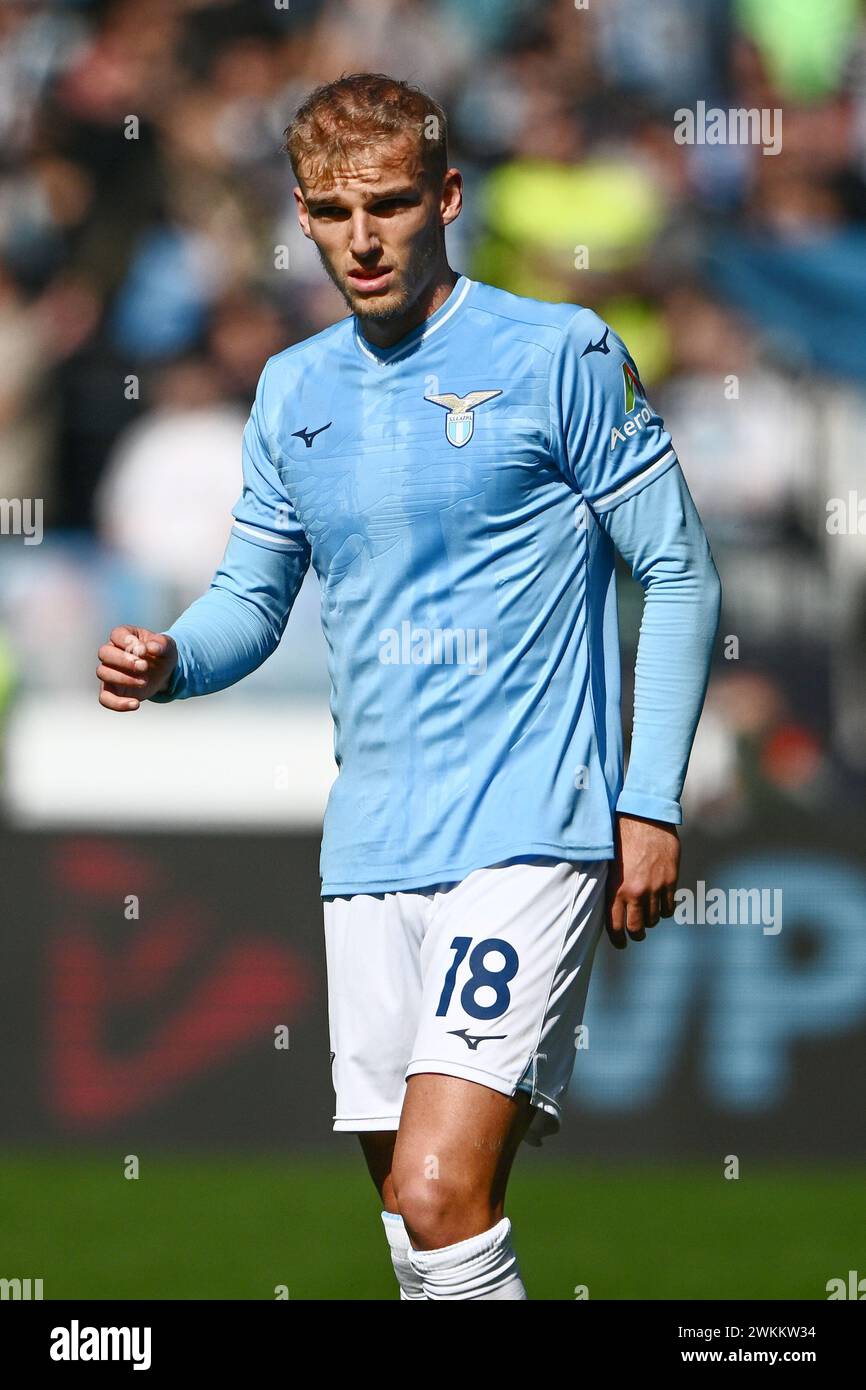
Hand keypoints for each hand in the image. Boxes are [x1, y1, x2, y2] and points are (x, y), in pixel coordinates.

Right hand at [96, 625, 176, 711]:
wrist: (164, 672)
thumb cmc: (162, 654)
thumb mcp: (168, 646)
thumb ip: (161, 644)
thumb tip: (151, 648)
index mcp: (123, 636)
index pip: (117, 635)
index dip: (128, 642)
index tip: (144, 650)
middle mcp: (112, 652)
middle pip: (104, 653)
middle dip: (123, 660)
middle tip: (144, 667)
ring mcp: (109, 671)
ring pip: (102, 672)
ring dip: (123, 678)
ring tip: (144, 682)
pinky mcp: (111, 690)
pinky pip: (105, 698)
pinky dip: (117, 703)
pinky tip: (135, 704)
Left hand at [605, 812, 679, 948]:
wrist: (644, 816)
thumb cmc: (621, 836)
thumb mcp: (609, 863)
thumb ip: (612, 886)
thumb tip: (613, 906)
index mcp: (615, 889)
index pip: (615, 925)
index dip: (618, 939)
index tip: (621, 943)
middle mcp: (635, 892)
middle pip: (636, 927)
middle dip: (636, 934)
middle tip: (636, 934)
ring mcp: (655, 888)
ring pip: (654, 918)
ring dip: (650, 920)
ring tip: (648, 917)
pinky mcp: (670, 880)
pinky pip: (669, 907)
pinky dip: (665, 910)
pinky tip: (661, 905)